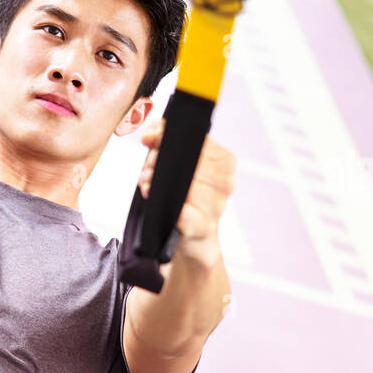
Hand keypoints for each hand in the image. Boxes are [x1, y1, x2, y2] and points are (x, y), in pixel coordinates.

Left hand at [137, 117, 235, 270]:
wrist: (191, 240)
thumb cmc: (181, 198)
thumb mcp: (176, 165)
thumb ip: (166, 142)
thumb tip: (151, 132)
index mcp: (225, 162)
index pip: (198, 139)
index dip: (167, 136)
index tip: (149, 138)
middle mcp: (226, 182)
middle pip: (190, 161)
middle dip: (159, 160)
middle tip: (146, 168)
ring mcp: (217, 206)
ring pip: (185, 185)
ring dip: (156, 182)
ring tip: (146, 183)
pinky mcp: (203, 227)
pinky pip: (184, 213)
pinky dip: (165, 204)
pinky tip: (154, 198)